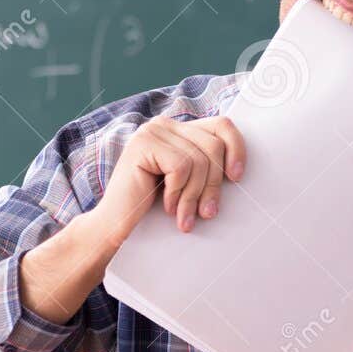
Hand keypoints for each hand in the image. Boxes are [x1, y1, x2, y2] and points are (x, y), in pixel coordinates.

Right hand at [94, 115, 246, 238]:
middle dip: (214, 184)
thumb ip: (205, 167)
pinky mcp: (143, 144)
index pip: (221, 125)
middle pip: (213, 145)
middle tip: (207, 212)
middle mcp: (164, 124)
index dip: (236, 149)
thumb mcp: (187, 184)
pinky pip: (181, 167)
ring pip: (199, 160)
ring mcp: (151, 131)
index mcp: (177, 129)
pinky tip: (168, 207)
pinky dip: (178, 192)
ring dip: (195, 195)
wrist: (115, 226)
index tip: (237, 178)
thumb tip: (238, 168)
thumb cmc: (152, 209)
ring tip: (185, 217)